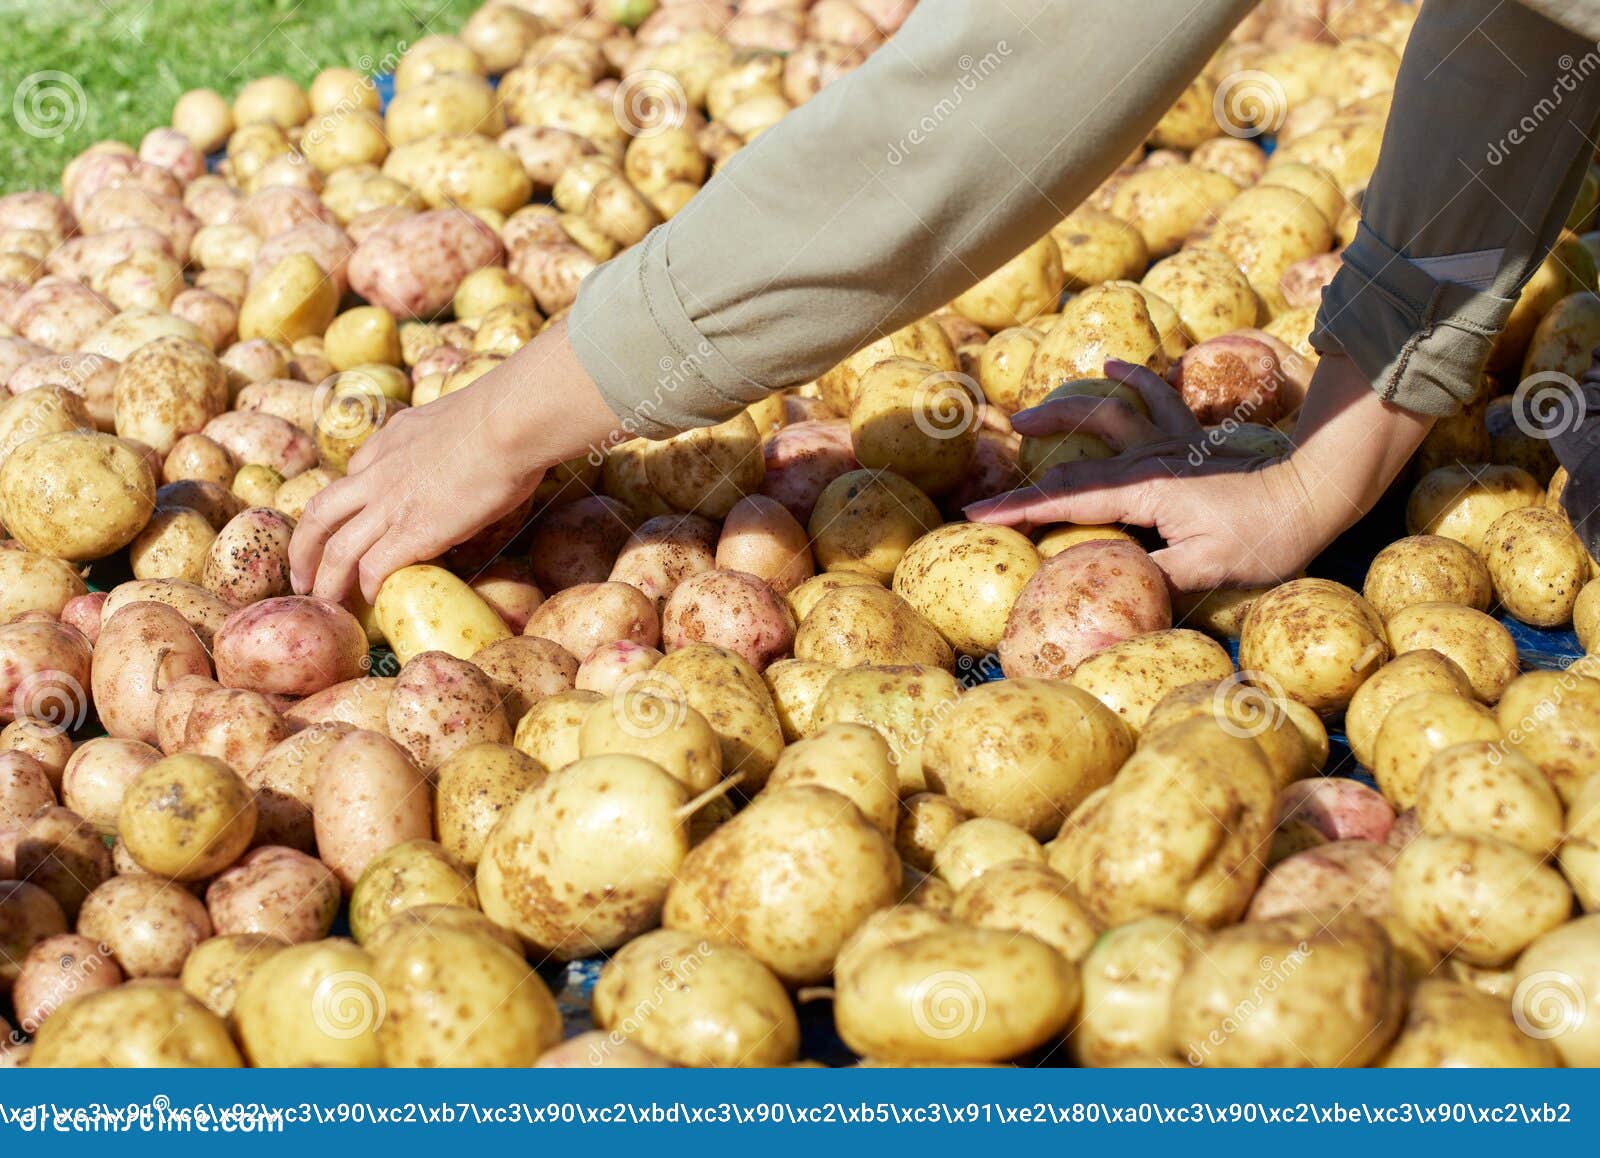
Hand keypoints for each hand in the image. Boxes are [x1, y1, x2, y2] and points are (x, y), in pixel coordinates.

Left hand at [289, 370, 543, 602]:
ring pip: (337, 549)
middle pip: (320, 513)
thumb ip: (445, 436)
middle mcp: (377, 472)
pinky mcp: (413, 531)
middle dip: (304, 546)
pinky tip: (372, 599)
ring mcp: (390, 504)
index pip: (354, 474)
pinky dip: (368, 587)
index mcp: (389, 440)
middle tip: (302, 572)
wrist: (508, 423)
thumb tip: (466, 452)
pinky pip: (374, 567)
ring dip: (325, 579)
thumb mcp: (455, 416)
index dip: (348, 504)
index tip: (353, 521)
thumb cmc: (504, 416)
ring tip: (323, 599)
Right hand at [965, 360, 1332, 590]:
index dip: (1020, 510)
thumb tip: (1106, 586)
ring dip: (1064, 415)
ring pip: (1106, 418)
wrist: (1316, 490)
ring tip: (1026, 418)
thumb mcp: (1208, 569)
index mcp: (1144, 489)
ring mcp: (1170, 444)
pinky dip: (1136, 381)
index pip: (1067, 499)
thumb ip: (1151, 576)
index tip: (979, 516)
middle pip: (1073, 464)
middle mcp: (1149, 458)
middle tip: (984, 496)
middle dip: (1025, 480)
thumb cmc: (1266, 535)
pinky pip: (1157, 399)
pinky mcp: (1192, 439)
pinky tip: (1117, 368)